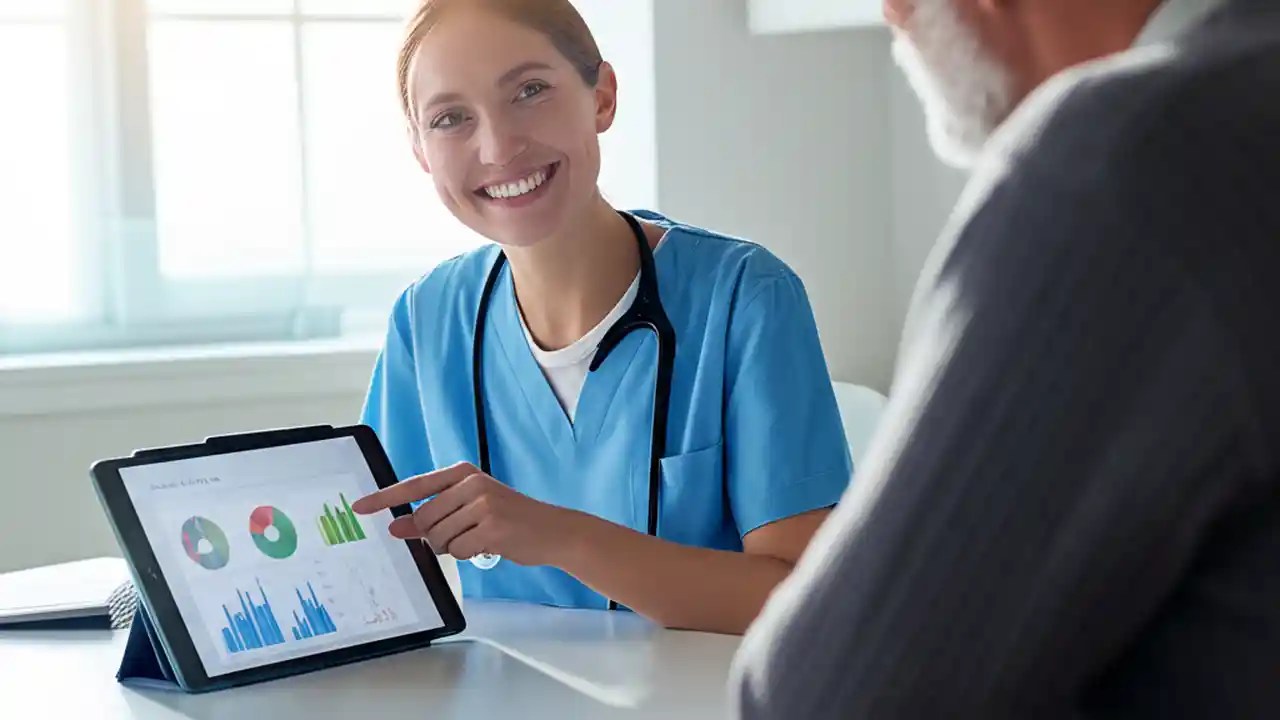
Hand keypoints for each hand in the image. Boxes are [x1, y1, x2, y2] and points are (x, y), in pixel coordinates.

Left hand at [350, 462, 579, 566]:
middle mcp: (471, 483)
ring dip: (453, 547)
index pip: (414, 485)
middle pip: (425, 519)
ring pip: (440, 537)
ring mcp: (483, 503)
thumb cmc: (509, 521)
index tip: (359, 507)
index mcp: (463, 473)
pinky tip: (489, 546)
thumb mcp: (470, 512)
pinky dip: (469, 554)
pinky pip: (460, 550)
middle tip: (463, 537)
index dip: (385, 498)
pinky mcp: (493, 526)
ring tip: (479, 539)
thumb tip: (395, 526)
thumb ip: (432, 517)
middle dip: (436, 537)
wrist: (553, 530)